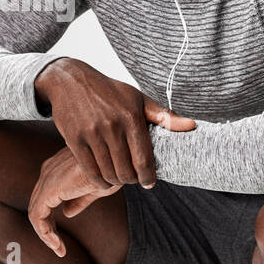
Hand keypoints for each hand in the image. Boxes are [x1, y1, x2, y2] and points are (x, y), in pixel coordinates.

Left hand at [28, 147, 120, 256]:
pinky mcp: (48, 189)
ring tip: (59, 249)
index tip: (64, 236)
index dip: (53, 218)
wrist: (116, 160)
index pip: (47, 196)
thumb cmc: (112, 169)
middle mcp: (48, 171)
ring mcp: (46, 178)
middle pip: (39, 204)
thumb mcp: (96, 188)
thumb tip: (67, 213)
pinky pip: (37, 216)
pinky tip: (57, 245)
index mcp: (59, 167)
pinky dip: (44, 233)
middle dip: (48, 228)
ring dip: (46, 234)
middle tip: (60, 247)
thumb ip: (79, 200)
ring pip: (36, 212)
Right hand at [34, 58, 195, 189]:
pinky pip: (89, 171)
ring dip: (115, 182)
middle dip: (132, 180)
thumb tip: (192, 126)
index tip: (150, 183)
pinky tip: (104, 179)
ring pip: (108, 173)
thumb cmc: (110, 91)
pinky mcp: (74, 140)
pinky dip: (98, 181)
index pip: (144, 158)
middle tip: (134, 179)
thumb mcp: (138, 98)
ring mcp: (91, 133)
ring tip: (120, 178)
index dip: (148, 176)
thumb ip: (164, 116)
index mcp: (131, 116)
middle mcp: (112, 126)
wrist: (70, 80)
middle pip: (126, 171)